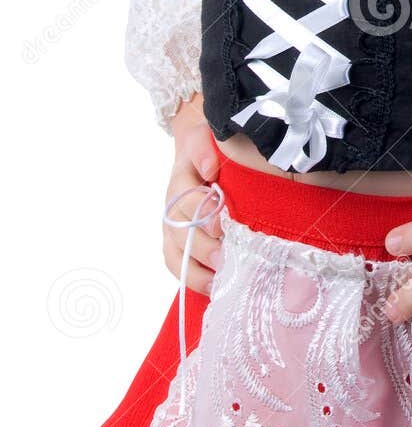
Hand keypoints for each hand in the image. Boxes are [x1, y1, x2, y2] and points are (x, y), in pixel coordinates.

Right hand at [162, 99, 223, 297]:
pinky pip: (176, 266)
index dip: (201, 213)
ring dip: (196, 270)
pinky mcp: (176, 243)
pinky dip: (192, 279)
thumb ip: (204, 148)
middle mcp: (172, 206)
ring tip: (219, 281)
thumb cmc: (208, 149)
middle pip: (180, 232)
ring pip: (175, 254)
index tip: (220, 226)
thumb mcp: (205, 138)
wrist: (198, 154)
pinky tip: (213, 288)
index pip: (185, 199)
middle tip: (224, 258)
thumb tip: (210, 168)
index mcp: (181, 180)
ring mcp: (172, 227)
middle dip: (202, 248)